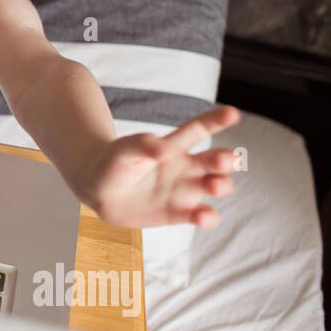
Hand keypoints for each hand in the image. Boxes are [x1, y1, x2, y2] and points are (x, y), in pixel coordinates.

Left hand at [82, 106, 242, 228]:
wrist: (98, 190)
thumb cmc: (114, 162)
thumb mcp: (124, 149)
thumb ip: (143, 145)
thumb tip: (164, 148)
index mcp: (174, 145)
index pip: (199, 129)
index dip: (216, 120)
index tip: (232, 113)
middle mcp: (186, 167)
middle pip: (217, 160)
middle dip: (228, 159)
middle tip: (226, 159)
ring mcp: (185, 190)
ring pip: (217, 186)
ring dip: (223, 185)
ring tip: (214, 185)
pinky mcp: (179, 213)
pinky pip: (201, 216)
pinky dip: (208, 217)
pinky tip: (203, 216)